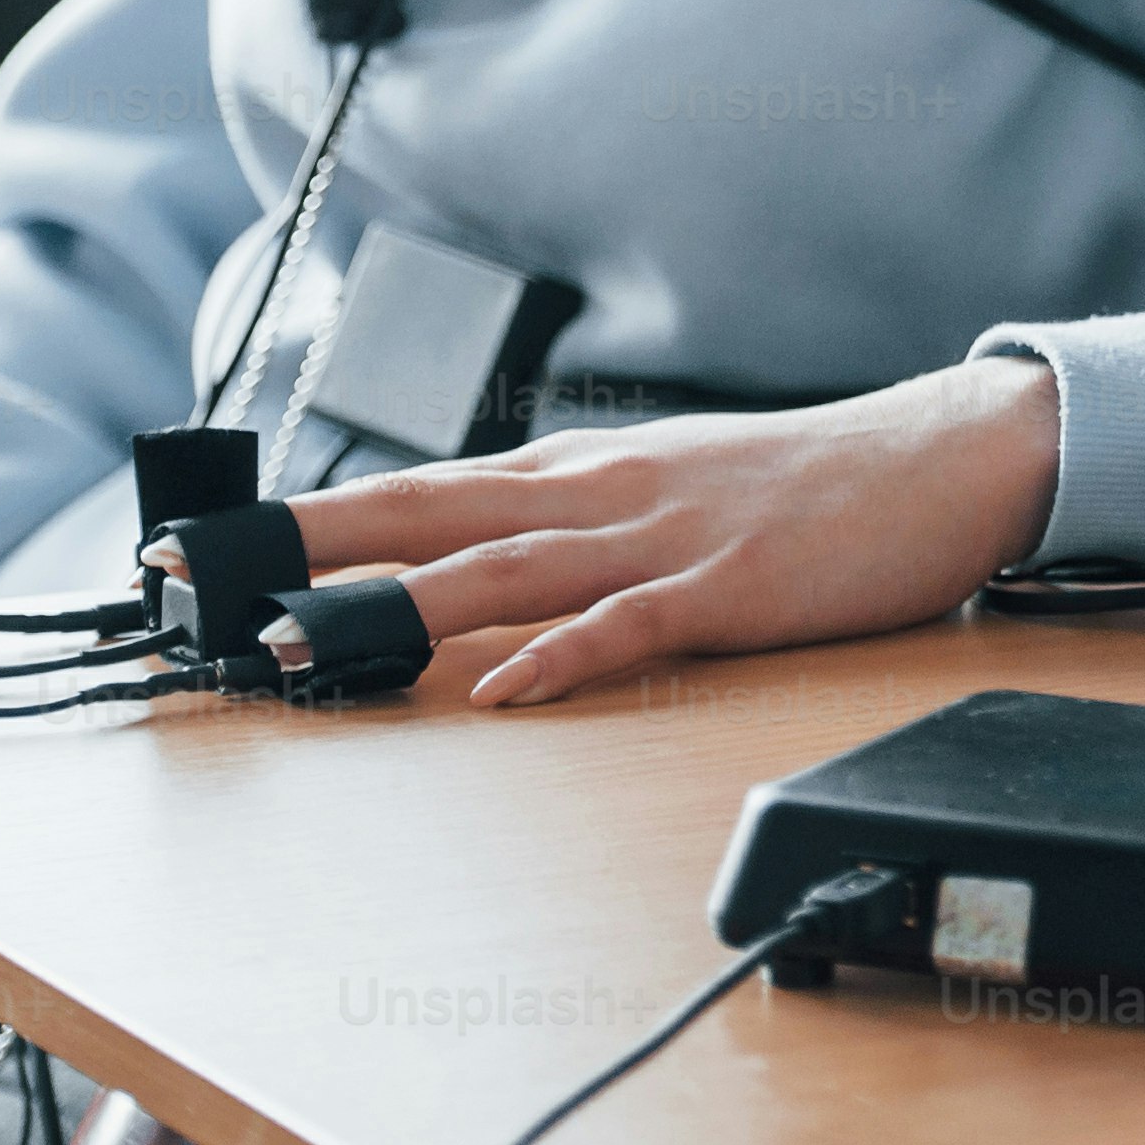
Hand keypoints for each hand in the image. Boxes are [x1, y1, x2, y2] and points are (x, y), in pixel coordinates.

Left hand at [276, 355, 1062, 706]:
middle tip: (199, 576)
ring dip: (392, 605)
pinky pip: (630, 627)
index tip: (215, 543)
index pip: (423, 490)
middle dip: (305, 547)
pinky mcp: (730, 587)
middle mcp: (605, 493)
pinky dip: (561, 658)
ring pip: (504, 568)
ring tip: (296, 638)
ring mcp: (665, 537)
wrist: (945, 454)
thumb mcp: (674, 481)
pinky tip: (504, 690)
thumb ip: (581, 518)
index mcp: (585, 472)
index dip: (313, 517)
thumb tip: (485, 558)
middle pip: (430, 513)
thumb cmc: (813, 482)